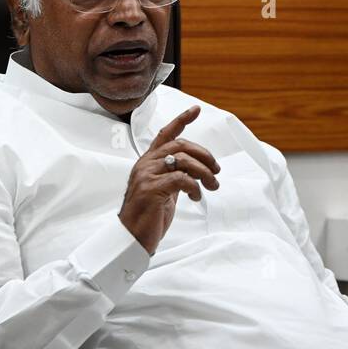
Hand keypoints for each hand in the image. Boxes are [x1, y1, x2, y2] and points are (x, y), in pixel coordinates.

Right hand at [119, 105, 219, 255]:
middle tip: (216, 169)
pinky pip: (181, 179)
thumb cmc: (147, 217)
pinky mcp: (151, 189)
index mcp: (147, 162)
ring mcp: (147, 175)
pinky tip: (196, 196)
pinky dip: (194, 187)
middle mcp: (145, 164)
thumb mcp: (163, 191)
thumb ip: (174, 177)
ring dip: (204, 172)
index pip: (165, 134)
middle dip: (204, 154)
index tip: (196, 110)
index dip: (182, 120)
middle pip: (180, 145)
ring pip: (183, 160)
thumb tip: (194, 172)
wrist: (130, 239)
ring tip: (212, 185)